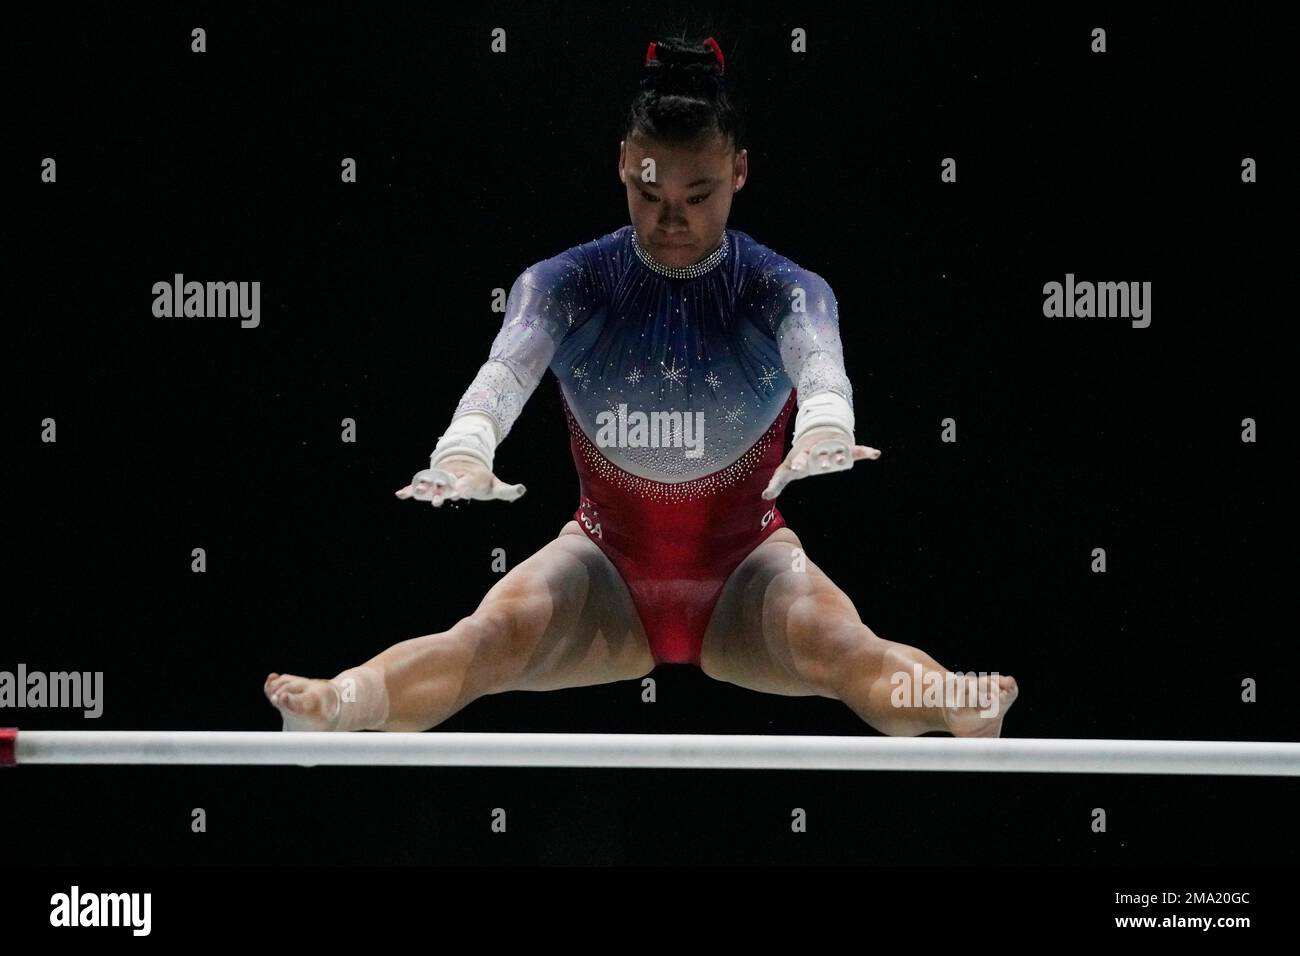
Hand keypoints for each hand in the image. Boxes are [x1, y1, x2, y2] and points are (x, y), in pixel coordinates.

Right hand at [394, 456, 525, 505]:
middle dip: (441, 493)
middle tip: (435, 502)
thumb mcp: (495, 485)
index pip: (466, 485)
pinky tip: (400, 494)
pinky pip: (420, 484)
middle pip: (447, 486)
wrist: (467, 462)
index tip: (457, 495)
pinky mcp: (433, 481)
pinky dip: (411, 489)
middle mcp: (454, 477)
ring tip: (411, 495)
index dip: (462, 489)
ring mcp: (442, 478)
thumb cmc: (482, 479)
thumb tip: (522, 489)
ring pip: (431, 484)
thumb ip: (507, 490)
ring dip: (422, 489)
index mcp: (470, 479)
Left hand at [761, 426, 880, 499]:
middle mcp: (817, 449)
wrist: (816, 433)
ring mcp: (831, 447)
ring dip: (840, 455)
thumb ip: (777, 483)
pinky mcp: (844, 448)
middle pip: (819, 454)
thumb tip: (764, 496)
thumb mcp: (786, 468)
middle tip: (822, 465)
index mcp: (802, 453)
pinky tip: (875, 454)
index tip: (795, 467)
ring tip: (843, 460)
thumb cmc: (799, 456)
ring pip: (837, 452)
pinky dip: (865, 452)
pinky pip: (856, 451)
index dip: (797, 462)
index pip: (798, 457)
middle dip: (820, 459)